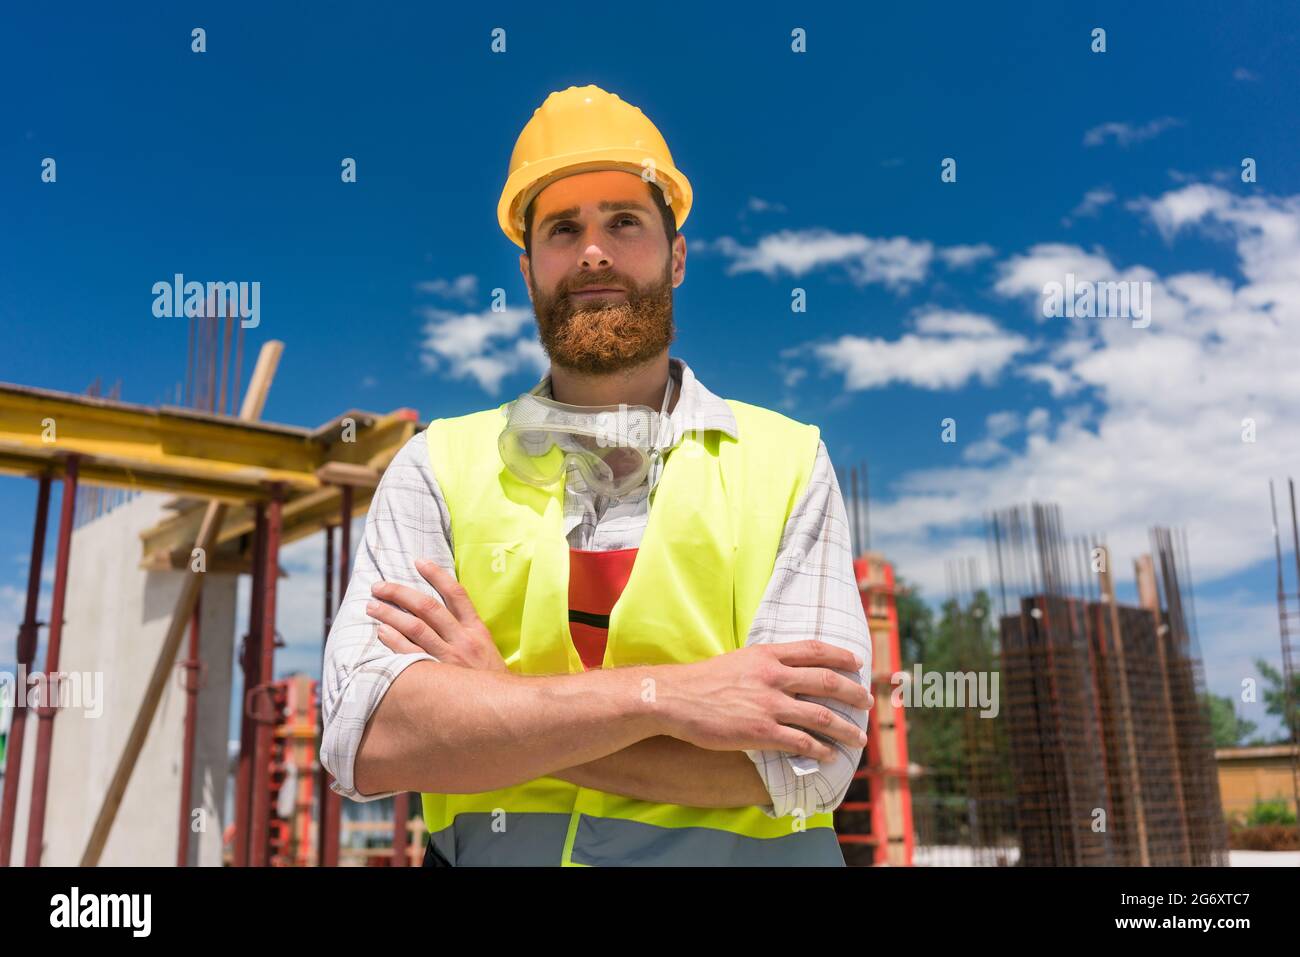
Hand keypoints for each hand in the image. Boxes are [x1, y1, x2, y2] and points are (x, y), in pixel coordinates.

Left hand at [366, 558, 507, 672]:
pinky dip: (394, 641)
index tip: (418, 562)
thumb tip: (440, 609)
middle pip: (427, 607)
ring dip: (390, 614)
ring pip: (415, 628)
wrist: (503, 709)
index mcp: (476, 629)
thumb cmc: (490, 679)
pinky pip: (410, 655)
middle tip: (379, 587)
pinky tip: (381, 632)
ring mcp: (449, 658)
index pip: (456, 594)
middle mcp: (462, 640)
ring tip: (372, 606)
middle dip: (400, 593)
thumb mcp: (485, 648)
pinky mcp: (437, 677)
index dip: (436, 575)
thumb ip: (465, 630)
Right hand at [652, 641, 872, 762]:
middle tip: (867, 703)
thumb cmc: (703, 681)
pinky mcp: (761, 731)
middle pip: (826, 681)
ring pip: (820, 715)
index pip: (814, 650)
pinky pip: (800, 741)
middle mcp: (773, 676)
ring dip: (845, 728)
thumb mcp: (738, 660)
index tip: (858, 663)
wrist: (675, 698)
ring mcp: (769, 704)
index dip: (840, 656)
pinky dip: (820, 749)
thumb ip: (765, 663)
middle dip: (853, 693)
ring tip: (859, 738)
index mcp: (767, 655)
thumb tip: (787, 670)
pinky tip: (830, 755)